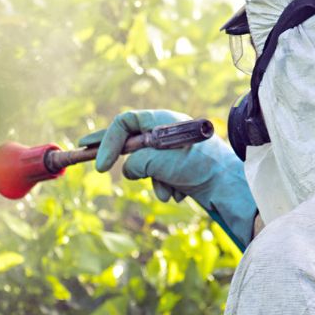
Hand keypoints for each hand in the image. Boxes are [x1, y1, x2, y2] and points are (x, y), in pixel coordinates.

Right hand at [78, 110, 257, 248]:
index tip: (99, 165)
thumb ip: (136, 163)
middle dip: (115, 153)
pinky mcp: (180, 169)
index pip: (125, 123)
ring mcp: (174, 151)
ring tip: (169, 188)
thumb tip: (128, 171)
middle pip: (131, 139)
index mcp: (163, 121)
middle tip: (84, 150)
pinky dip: (166, 188)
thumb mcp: (160, 161)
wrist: (230, 187)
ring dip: (153, 182)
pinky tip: (181, 192)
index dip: (108, 141)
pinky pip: (160, 179)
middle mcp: (167, 133)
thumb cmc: (200, 167)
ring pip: (146, 167)